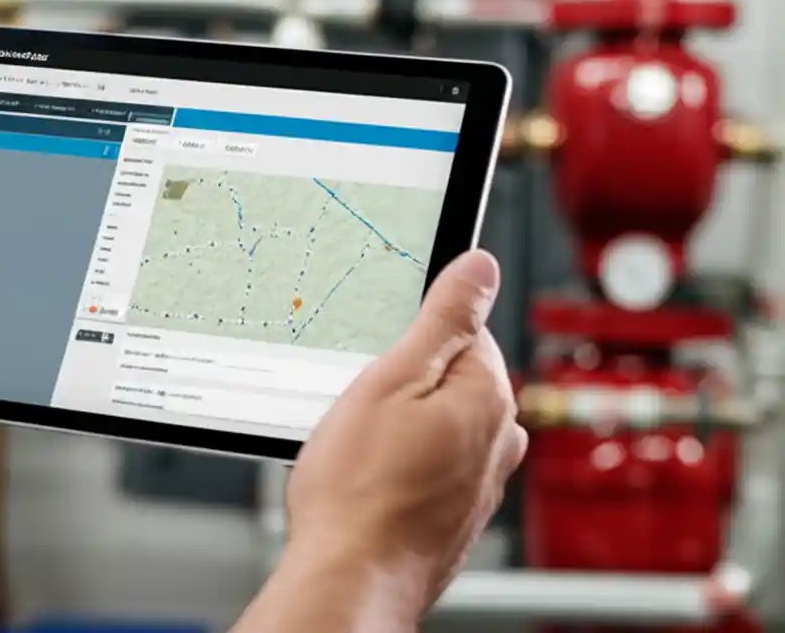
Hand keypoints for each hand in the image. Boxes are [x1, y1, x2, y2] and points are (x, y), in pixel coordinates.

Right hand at [233, 250, 525, 632]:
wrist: (350, 579)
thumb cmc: (357, 490)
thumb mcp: (390, 379)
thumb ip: (443, 318)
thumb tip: (480, 268)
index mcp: (488, 395)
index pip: (464, 329)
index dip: (411, 335)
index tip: (377, 352)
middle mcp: (499, 439)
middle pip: (452, 377)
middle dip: (407, 381)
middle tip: (359, 404)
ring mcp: (481, 482)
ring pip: (441, 424)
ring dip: (405, 425)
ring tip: (359, 448)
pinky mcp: (458, 515)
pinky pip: (434, 466)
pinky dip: (405, 466)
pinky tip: (370, 480)